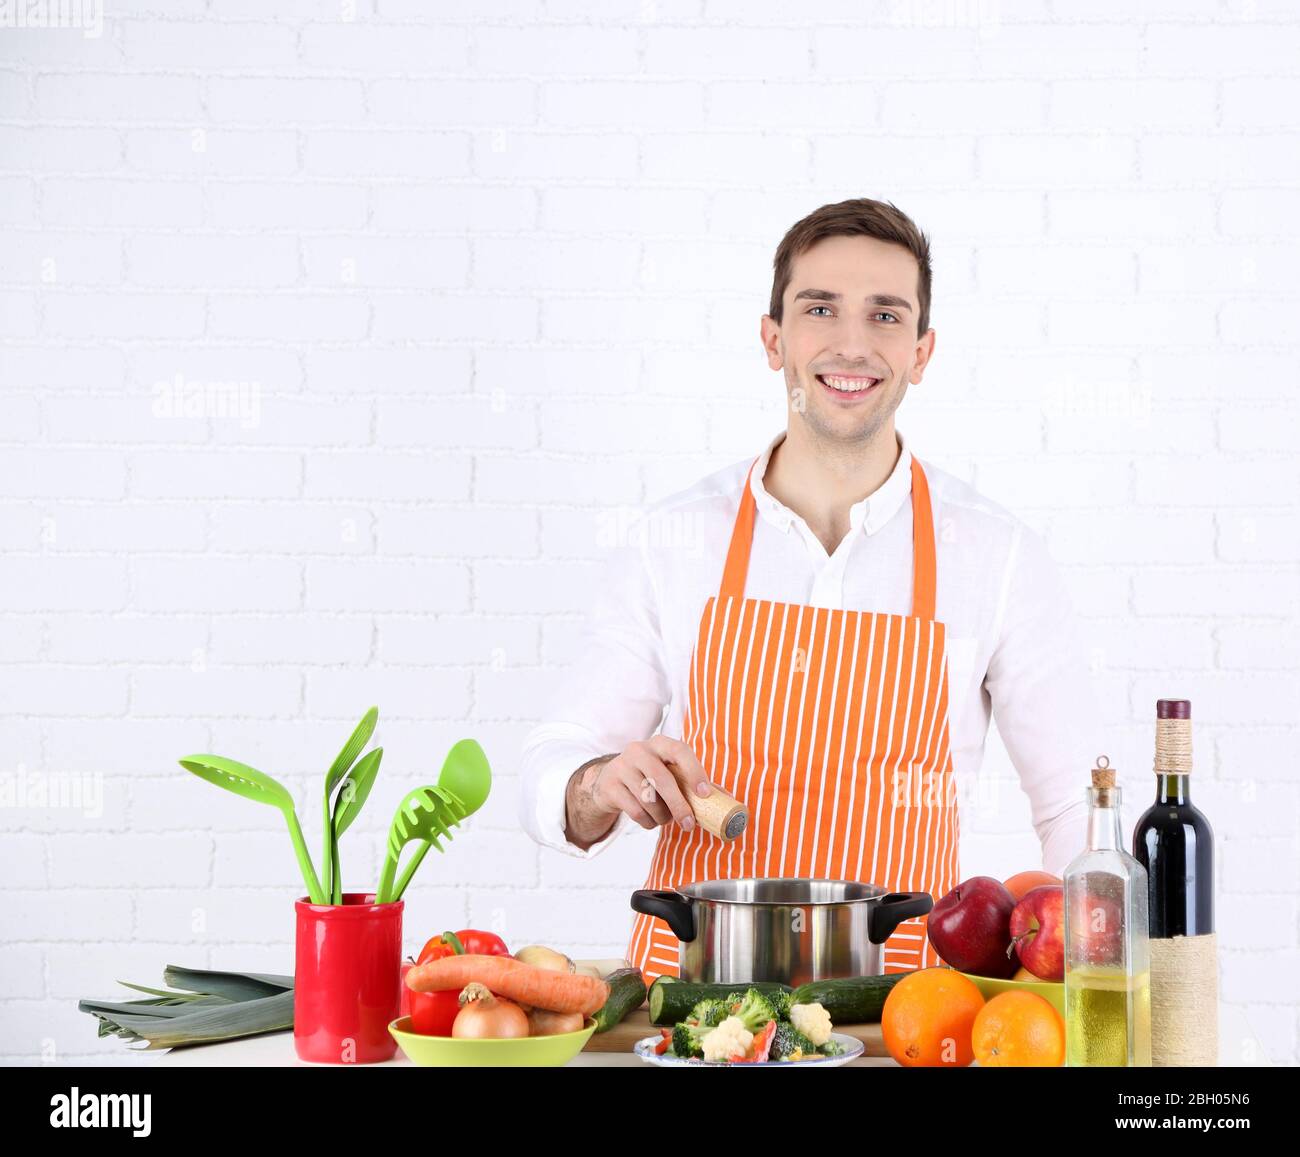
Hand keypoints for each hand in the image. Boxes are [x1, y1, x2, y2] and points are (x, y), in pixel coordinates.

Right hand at [570, 737, 715, 838]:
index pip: (680, 750)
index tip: (705, 794)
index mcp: (660, 743)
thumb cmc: (649, 777)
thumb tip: (727, 798)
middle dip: (679, 805)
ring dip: (662, 816)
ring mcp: (621, 767)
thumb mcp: (669, 772)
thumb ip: (693, 782)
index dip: (695, 771)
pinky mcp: (610, 786)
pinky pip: (635, 811)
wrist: (610, 781)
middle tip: (689, 824)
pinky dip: (648, 822)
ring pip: (648, 799)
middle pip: (663, 779)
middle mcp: (639, 750)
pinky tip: (650, 820)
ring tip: (665, 819)